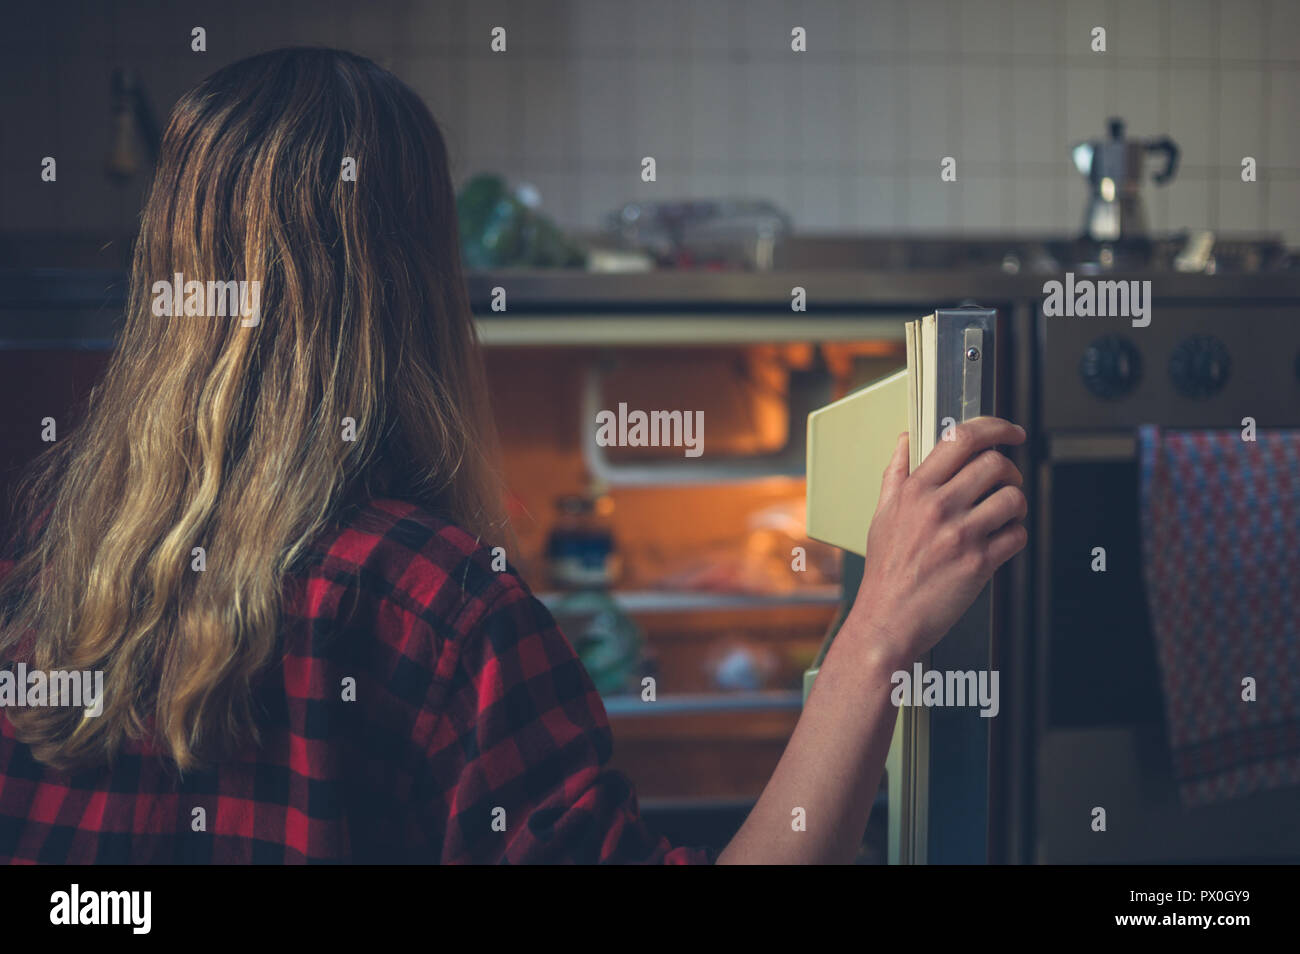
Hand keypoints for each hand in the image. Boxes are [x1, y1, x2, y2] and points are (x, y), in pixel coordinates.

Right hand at [844, 416, 1027, 666]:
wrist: (887, 619)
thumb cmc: (885, 571)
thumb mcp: (882, 515)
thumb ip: (896, 474)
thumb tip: (905, 441)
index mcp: (915, 490)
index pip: (961, 439)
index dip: (995, 427)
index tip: (1010, 432)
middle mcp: (938, 507)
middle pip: (995, 464)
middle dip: (1010, 471)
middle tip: (1005, 483)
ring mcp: (960, 535)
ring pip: (1013, 498)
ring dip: (1016, 506)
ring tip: (1004, 516)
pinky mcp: (979, 563)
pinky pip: (1018, 536)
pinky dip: (1016, 537)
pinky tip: (1000, 542)